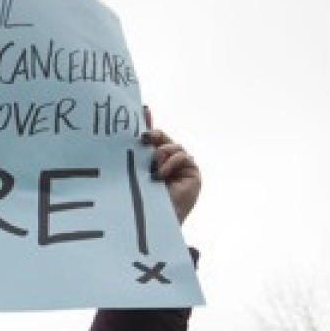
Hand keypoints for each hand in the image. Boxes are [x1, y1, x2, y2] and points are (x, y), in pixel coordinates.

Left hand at [142, 107, 200, 223]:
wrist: (153, 220)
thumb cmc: (141, 199)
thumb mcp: (137, 169)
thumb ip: (140, 150)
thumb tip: (136, 127)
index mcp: (153, 162)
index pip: (152, 139)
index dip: (150, 125)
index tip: (143, 110)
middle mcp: (168, 162)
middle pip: (164, 139)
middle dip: (155, 135)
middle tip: (145, 136)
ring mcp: (181, 167)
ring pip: (174, 146)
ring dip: (162, 152)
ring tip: (153, 165)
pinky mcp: (192, 172)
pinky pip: (183, 156)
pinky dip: (172, 161)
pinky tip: (162, 173)